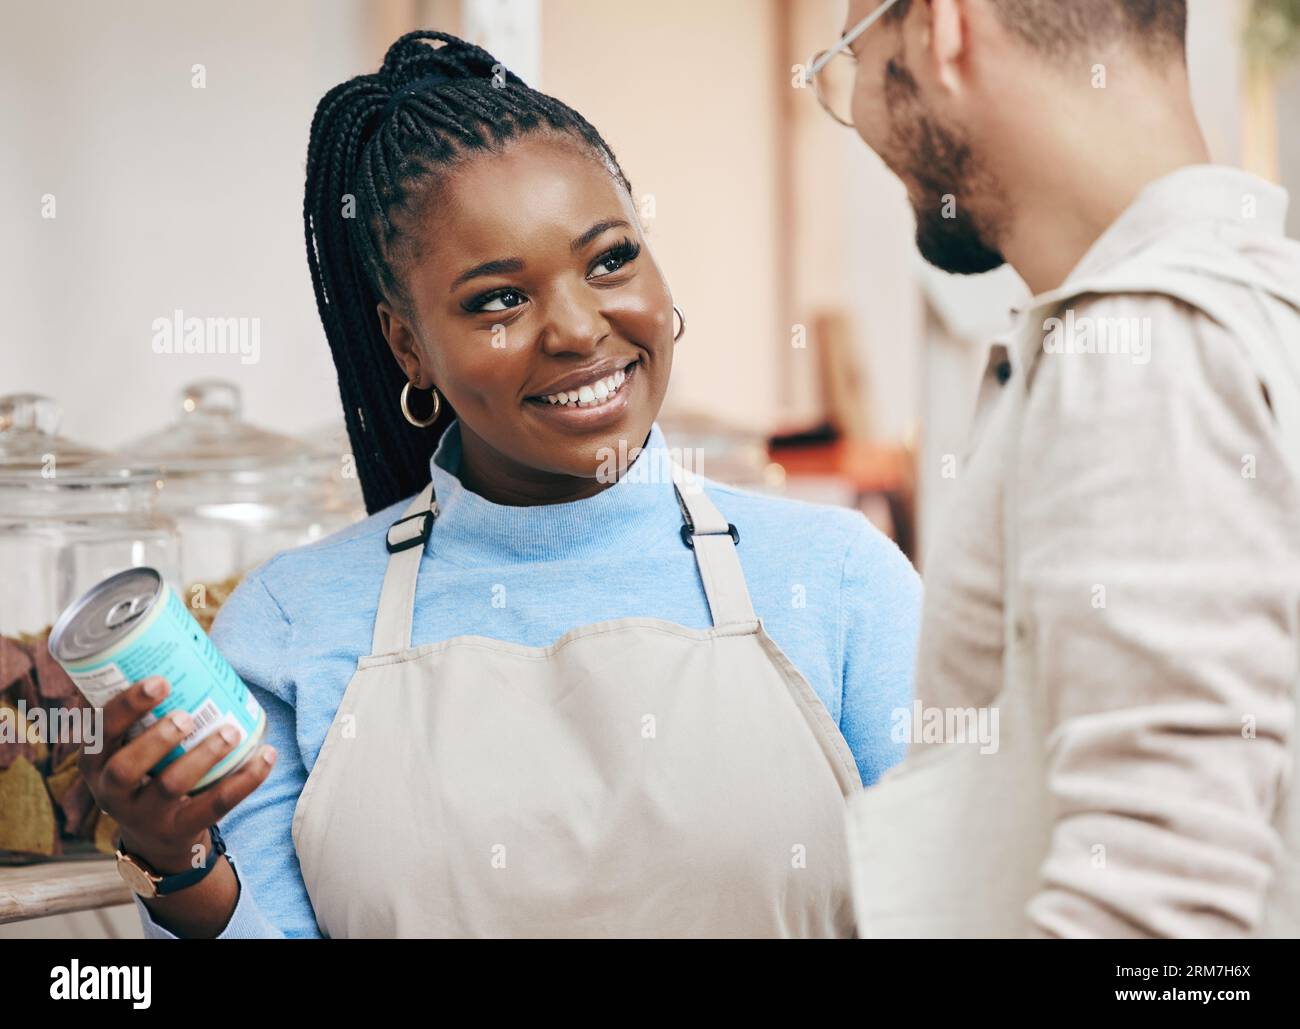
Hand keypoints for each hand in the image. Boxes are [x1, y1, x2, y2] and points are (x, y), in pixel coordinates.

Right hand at [79, 676, 275, 874]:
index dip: (125, 707)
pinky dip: (245, 780)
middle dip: (156, 737)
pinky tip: (267, 755)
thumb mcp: (131, 745)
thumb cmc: (148, 770)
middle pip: (125, 767)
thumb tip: (189, 645)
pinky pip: (214, 806)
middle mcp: (113, 791)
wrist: (155, 837)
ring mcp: (145, 814)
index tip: (158, 681)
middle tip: (186, 715)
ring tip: (229, 731)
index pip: (99, 733)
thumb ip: (147, 709)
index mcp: (97, 761)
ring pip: (170, 787)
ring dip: (203, 756)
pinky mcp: (180, 828)